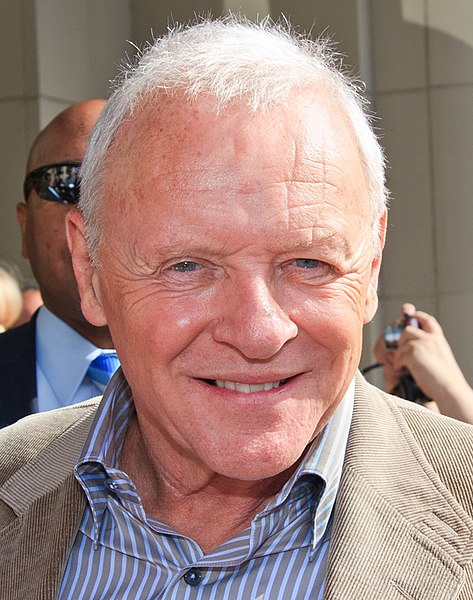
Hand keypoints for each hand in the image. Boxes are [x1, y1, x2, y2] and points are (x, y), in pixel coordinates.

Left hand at [376, 303, 472, 423]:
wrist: (449, 388)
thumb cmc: (445, 378)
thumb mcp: (441, 357)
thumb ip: (430, 349)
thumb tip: (415, 349)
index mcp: (438, 339)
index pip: (427, 320)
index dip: (418, 316)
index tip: (411, 315)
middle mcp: (430, 339)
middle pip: (408, 330)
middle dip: (401, 339)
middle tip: (400, 349)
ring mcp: (421, 345)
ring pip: (401, 343)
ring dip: (399, 353)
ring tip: (402, 364)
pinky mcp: (413, 354)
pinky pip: (398, 356)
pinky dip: (398, 364)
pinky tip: (402, 370)